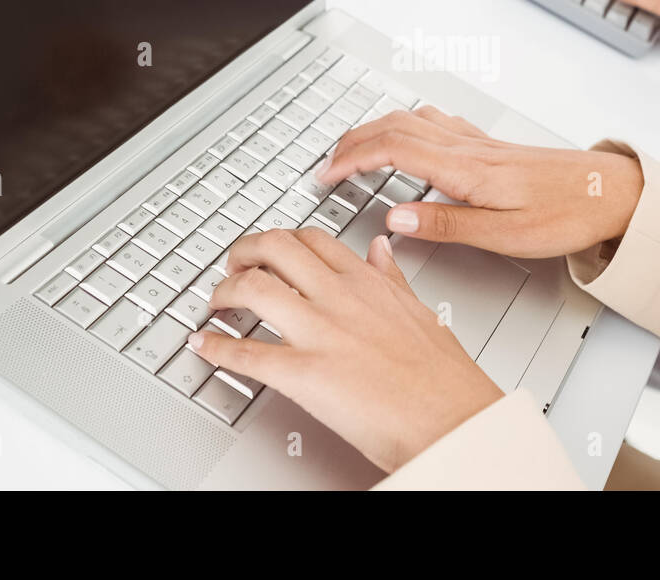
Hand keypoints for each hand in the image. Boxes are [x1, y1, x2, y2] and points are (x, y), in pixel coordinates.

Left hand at [190, 227, 502, 471]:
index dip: (280, 241)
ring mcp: (321, 333)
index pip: (312, 240)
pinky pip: (248, 354)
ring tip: (216, 302)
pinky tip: (205, 346)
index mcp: (368, 282)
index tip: (268, 251)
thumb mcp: (420, 311)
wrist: (454, 420)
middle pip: (275, 249)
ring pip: (253, 288)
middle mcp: (340, 298)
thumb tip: (381, 250)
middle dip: (242, 252)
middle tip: (232, 267)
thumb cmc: (444, 378)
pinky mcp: (305, 374)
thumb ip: (392, 278)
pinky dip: (218, 348)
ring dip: (224, 292)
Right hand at [316, 106, 643, 257]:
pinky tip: (413, 140)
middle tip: (328, 163)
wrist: (615, 192)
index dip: (352, 158)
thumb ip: (446, 225)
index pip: (392, 151)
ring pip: (415, 119)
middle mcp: (470, 148)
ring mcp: (481, 143)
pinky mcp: (493, 147)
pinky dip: (408, 127)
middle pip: (396, 126)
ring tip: (357, 149)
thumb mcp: (505, 236)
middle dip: (354, 140)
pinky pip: (437, 123)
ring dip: (378, 129)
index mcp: (466, 170)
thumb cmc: (569, 215)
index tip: (326, 175)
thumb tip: (394, 218)